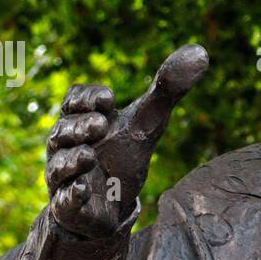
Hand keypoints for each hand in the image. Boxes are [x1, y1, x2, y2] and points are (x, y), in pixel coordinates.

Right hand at [45, 44, 208, 238]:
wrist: (112, 204)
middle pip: (62, 129)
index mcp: (81, 119)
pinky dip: (72, 195)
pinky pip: (64, 201)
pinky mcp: (69, 207)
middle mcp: (65, 146)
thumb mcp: (148, 121)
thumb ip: (168, 89)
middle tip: (100, 125)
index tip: (109, 100)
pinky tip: (83, 190)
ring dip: (73, 159)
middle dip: (79, 126)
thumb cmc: (123, 154)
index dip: (87, 97)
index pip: (74, 99)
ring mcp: (64, 177)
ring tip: (90, 155)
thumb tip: (201, 52)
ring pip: (59, 165)